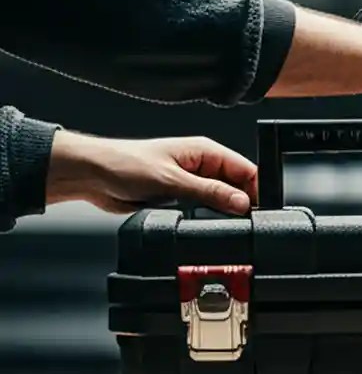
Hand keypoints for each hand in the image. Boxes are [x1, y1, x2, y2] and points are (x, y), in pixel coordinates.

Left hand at [46, 131, 257, 214]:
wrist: (93, 175)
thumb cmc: (124, 164)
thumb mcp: (173, 181)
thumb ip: (210, 192)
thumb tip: (242, 201)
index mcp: (205, 151)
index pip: (245, 169)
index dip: (255, 189)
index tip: (257, 210)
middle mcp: (201, 165)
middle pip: (237, 186)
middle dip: (240, 203)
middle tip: (239, 220)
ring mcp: (191, 182)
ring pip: (221, 200)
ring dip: (222, 211)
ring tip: (218, 220)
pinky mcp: (180, 198)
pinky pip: (204, 209)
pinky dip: (207, 217)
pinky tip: (203, 222)